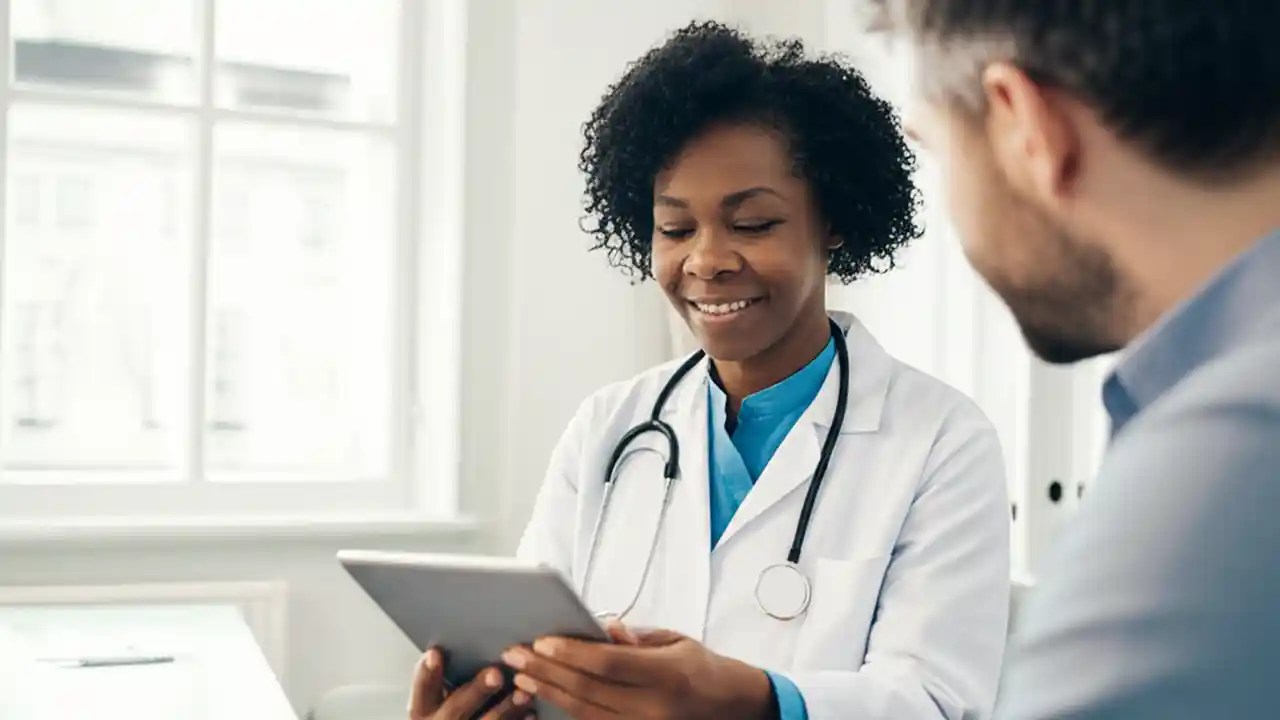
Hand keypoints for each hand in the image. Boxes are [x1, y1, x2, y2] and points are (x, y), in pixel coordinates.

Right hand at [408, 648, 534, 719]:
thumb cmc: (451, 713)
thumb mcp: (438, 698)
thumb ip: (446, 677)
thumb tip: (460, 638)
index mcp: (424, 710)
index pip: (423, 688)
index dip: (428, 672)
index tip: (436, 653)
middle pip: (455, 708)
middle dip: (477, 690)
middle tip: (496, 674)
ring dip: (506, 708)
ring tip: (524, 694)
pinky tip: (531, 712)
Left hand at [500, 626, 773, 719]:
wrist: (733, 710)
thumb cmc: (704, 669)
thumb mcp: (677, 641)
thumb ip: (637, 637)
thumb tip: (602, 626)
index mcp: (667, 676)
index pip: (607, 664)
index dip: (570, 653)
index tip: (540, 641)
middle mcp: (654, 708)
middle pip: (588, 690)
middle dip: (547, 671)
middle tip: (515, 655)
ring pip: (585, 713)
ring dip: (549, 693)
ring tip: (520, 677)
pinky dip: (567, 711)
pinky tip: (545, 698)